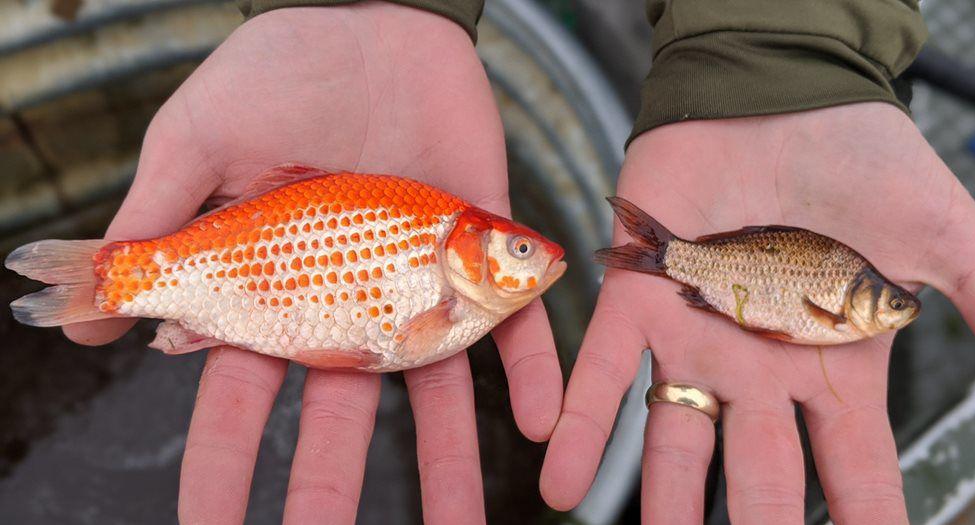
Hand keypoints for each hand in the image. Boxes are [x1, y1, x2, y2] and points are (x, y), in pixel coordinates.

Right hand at [62, 4, 562, 522]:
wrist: (375, 19)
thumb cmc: (278, 70)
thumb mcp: (197, 141)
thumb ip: (153, 225)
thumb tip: (77, 327)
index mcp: (277, 287)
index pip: (242, 394)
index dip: (226, 463)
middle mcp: (348, 300)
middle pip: (339, 413)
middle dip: (334, 487)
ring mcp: (417, 281)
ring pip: (431, 390)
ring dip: (446, 462)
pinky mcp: (478, 249)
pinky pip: (510, 324)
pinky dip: (524, 371)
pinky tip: (534, 425)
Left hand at [540, 103, 974, 522]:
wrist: (781, 95)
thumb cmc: (859, 160)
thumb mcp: (941, 237)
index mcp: (833, 365)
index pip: (853, 470)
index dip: (862, 520)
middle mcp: (759, 368)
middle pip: (758, 475)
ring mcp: (694, 339)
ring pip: (673, 442)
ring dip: (662, 504)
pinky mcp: (638, 300)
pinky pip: (601, 375)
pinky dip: (580, 428)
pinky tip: (561, 484)